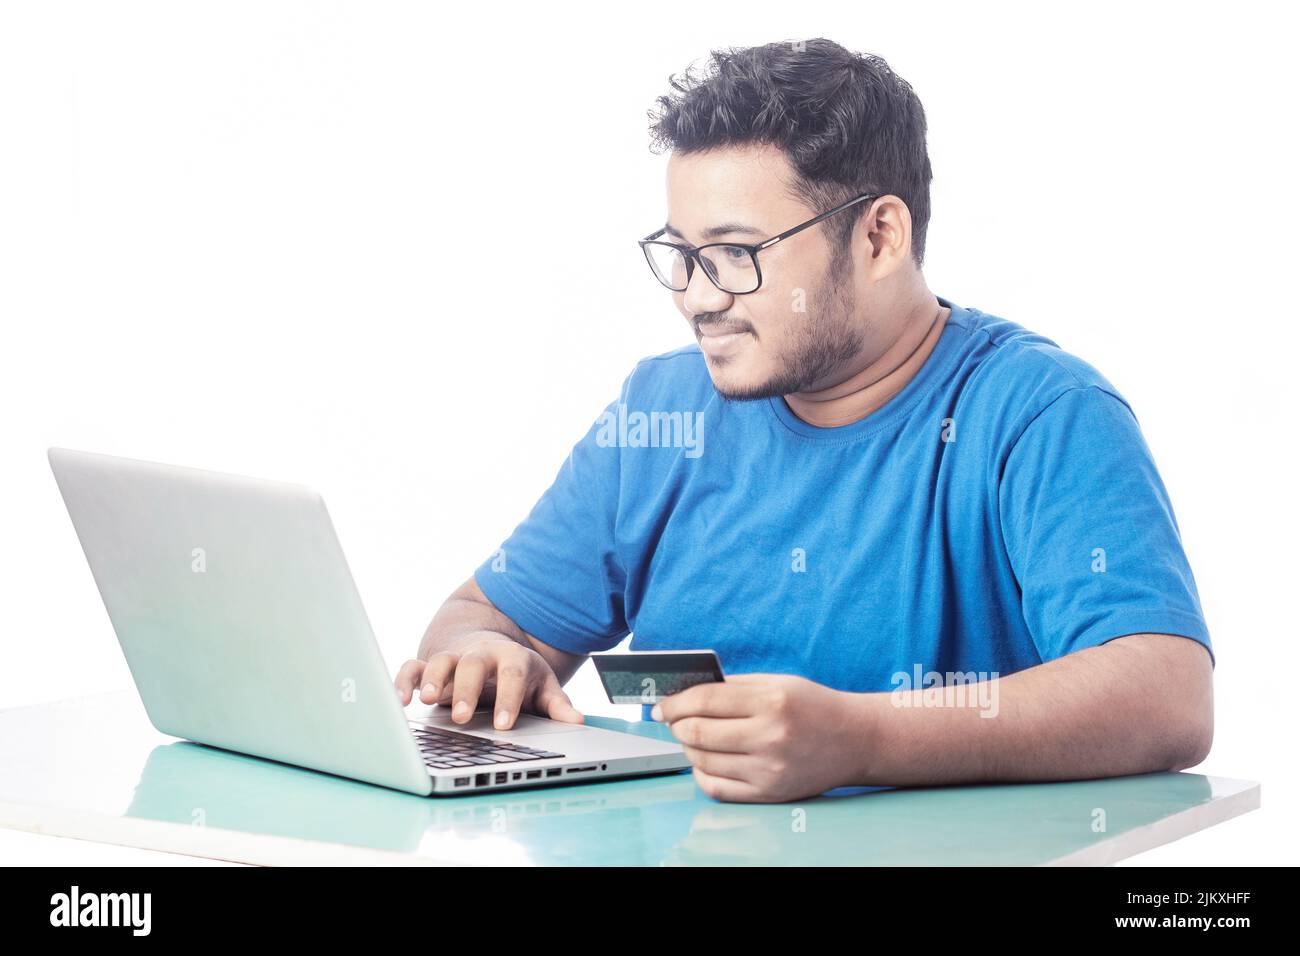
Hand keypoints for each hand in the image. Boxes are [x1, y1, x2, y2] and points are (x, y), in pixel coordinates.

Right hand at [394, 634, 583, 729]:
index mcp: (512, 659)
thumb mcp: (541, 685)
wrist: (488, 643)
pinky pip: (413, 667)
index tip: (504, 725)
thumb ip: (556, 704)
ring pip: (441, 661)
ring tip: (429, 701)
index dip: (509, 698)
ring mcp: (454, 658)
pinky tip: (400, 701)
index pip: (513, 674)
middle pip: (473, 664)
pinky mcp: (430, 664)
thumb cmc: (516, 673)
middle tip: (464, 717)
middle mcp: (480, 655)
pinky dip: (404, 681)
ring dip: (433, 679)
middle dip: (468, 689)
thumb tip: (578, 721)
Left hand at [651, 673, 862, 802]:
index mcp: (771, 702)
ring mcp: (770, 770)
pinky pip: (717, 788)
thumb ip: (732, 687)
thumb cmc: (814, 707)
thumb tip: (685, 694)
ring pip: (703, 760)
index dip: (674, 702)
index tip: (661, 704)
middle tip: (672, 719)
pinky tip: (706, 760)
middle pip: (698, 732)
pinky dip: (701, 773)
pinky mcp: (769, 794)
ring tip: (691, 736)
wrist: (856, 740)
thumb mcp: (777, 683)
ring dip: (687, 747)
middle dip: (676, 724)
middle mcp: (770, 737)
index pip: (705, 700)